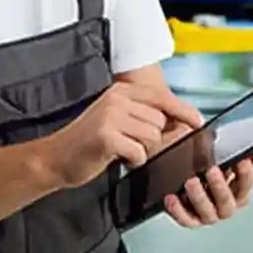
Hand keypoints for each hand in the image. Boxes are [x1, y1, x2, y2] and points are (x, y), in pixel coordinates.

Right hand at [39, 82, 204, 188]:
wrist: (55, 158)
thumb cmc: (88, 143)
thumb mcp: (115, 121)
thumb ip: (143, 118)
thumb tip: (180, 124)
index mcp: (120, 92)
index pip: (160, 96)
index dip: (181, 110)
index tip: (198, 121)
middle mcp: (116, 99)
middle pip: (159, 120)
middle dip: (155, 139)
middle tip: (135, 147)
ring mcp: (111, 116)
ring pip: (153, 136)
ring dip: (144, 150)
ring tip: (124, 151)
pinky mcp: (107, 136)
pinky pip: (139, 151)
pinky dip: (134, 160)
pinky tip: (119, 158)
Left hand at [165, 150, 252, 227]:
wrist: (188, 181)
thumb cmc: (210, 172)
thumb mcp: (227, 160)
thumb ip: (245, 155)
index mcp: (238, 193)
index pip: (246, 186)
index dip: (245, 174)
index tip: (240, 161)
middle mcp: (225, 207)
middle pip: (226, 202)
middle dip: (220, 186)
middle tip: (211, 171)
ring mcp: (208, 215)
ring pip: (206, 212)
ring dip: (199, 197)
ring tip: (190, 181)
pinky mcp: (190, 219)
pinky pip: (185, 219)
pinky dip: (178, 210)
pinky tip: (172, 197)